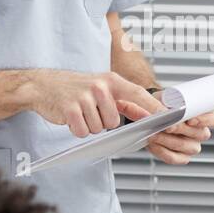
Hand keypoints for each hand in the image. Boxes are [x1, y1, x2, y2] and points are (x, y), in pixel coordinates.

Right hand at [28, 70, 165, 137]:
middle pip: (114, 122)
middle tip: (91, 112)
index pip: (138, 94)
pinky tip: (71, 117)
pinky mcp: (69, 109)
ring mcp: (84, 97)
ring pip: (97, 129)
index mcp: (111, 80)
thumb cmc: (75, 88)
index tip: (169, 116)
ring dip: (89, 126)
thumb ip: (124, 101)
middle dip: (103, 123)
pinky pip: (82, 132)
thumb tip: (149, 114)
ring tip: (80, 112)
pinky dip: (77, 130)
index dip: (154, 107)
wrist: (43, 86)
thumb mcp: (102, 88)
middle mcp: (100, 86)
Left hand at [146, 109, 213, 164]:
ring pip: (188, 147)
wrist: (150, 114)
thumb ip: (165, 103)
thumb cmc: (161, 104)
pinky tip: (154, 144)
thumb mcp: (163, 98)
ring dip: (169, 140)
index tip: (190, 120)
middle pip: (201, 134)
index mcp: (204, 115)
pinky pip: (175, 158)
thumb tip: (164, 112)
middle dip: (182, 129)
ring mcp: (192, 146)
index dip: (205, 120)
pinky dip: (162, 151)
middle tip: (167, 126)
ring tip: (155, 133)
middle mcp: (201, 132)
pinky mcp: (180, 157)